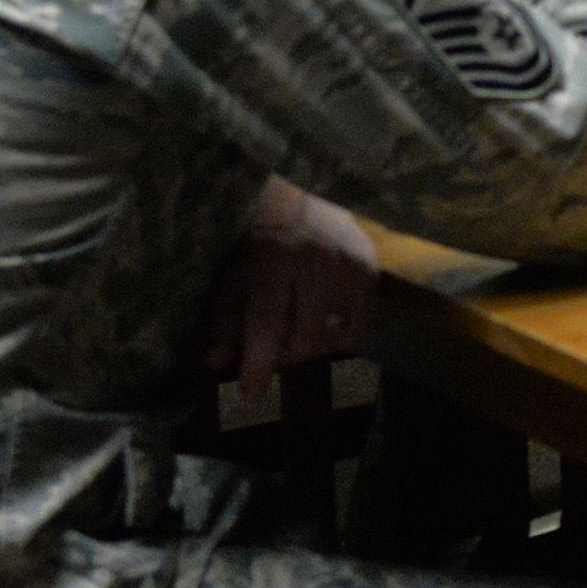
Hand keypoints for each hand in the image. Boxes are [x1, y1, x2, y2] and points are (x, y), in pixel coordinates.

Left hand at [205, 179, 383, 400]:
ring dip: (310, 349)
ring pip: (333, 336)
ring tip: (295, 336)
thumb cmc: (257, 236)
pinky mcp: (369, 268)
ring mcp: (348, 265)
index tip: (250, 397)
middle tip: (271, 353)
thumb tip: (217, 365)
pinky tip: (325, 330)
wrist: (300, 190)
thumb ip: (225, 318)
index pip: (267, 323)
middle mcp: (314, 262)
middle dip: (283, 357)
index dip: (258, 364)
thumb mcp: (232, 273)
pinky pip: (360, 326)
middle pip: (303, 337)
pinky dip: (341, 339)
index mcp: (271, 259)